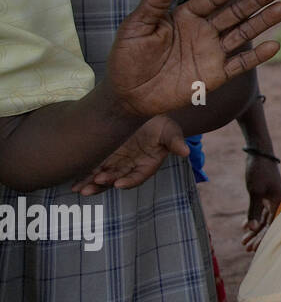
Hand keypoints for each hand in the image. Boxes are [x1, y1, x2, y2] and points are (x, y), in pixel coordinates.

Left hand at [71, 116, 188, 194]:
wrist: (143, 112)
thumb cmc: (160, 122)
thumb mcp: (170, 130)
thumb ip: (175, 141)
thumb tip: (185, 151)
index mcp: (147, 163)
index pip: (138, 176)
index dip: (129, 181)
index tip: (119, 184)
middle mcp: (131, 166)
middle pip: (117, 179)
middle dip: (104, 184)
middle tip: (91, 187)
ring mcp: (117, 162)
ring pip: (103, 177)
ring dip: (90, 184)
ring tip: (78, 189)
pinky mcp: (105, 156)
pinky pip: (93, 168)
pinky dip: (84, 176)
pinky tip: (73, 182)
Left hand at [108, 0, 280, 118]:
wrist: (127, 95)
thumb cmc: (127, 57)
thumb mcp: (135, 27)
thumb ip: (154, 3)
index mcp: (185, 16)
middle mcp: (203, 31)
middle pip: (234, 12)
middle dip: (255, 1)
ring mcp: (212, 53)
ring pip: (243, 34)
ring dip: (263, 22)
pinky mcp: (216, 75)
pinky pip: (240, 64)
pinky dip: (257, 56)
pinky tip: (274, 45)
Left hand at [241, 152, 280, 251]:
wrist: (259, 153)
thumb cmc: (259, 171)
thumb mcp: (254, 192)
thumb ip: (254, 211)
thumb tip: (252, 228)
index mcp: (278, 201)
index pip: (271, 225)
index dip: (262, 238)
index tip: (253, 249)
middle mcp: (277, 201)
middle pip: (268, 224)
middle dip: (257, 237)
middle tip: (246, 249)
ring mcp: (271, 198)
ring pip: (263, 218)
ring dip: (254, 229)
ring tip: (243, 241)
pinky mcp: (265, 194)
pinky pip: (260, 210)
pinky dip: (253, 218)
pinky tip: (244, 226)